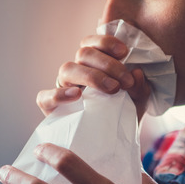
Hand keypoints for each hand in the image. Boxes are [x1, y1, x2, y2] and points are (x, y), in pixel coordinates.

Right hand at [36, 35, 151, 117]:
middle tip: (125, 81)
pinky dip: (59, 94)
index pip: (93, 43)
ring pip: (66, 69)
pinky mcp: (50, 107)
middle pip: (83, 53)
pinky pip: (45, 97)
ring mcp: (62, 88)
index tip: (125, 51)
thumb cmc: (123, 114)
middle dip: (107, 64)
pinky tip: (77, 96)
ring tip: (112, 89)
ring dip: (91, 76)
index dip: (106, 42)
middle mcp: (77, 71)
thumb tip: (137, 73)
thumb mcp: (137, 100)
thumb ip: (140, 87)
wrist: (112, 141)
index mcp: (94, 63)